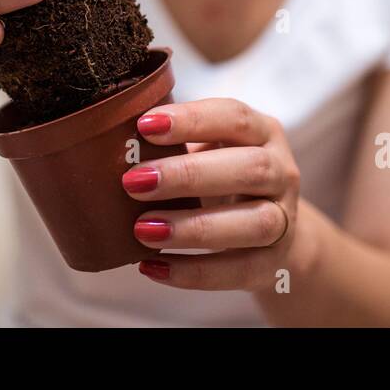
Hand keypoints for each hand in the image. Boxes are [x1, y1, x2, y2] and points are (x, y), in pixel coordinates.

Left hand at [122, 97, 303, 290]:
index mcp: (263, 133)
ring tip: (142, 230)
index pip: (235, 118)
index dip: (192, 119)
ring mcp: (285, 220)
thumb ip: (174, 144)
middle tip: (133, 183)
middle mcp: (281, 172)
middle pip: (249, 169)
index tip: (144, 126)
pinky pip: (240, 271)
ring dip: (194, 227)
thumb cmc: (224, 179)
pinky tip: (152, 266)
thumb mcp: (211, 151)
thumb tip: (105, 143)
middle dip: (188, 175)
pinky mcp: (273, 264)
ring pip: (254, 223)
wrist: (274, 232)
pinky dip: (194, 272)